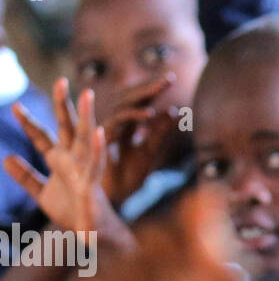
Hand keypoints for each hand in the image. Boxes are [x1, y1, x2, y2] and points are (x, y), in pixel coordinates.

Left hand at [4, 80, 131, 252]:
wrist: (92, 236)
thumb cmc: (72, 213)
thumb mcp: (41, 193)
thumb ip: (26, 176)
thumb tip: (6, 158)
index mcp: (61, 161)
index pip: (43, 137)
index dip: (29, 123)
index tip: (15, 106)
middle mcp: (74, 160)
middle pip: (67, 127)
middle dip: (63, 104)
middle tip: (60, 80)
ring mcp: (85, 170)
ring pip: (85, 138)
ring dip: (87, 117)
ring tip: (87, 95)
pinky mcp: (93, 185)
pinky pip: (96, 164)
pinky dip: (97, 148)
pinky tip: (98, 132)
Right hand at [101, 73, 182, 204]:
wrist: (111, 203)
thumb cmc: (126, 179)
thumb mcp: (148, 153)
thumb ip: (159, 133)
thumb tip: (175, 110)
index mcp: (124, 125)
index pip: (139, 101)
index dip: (153, 89)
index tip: (172, 78)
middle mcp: (113, 124)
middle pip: (129, 97)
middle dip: (149, 86)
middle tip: (169, 78)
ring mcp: (105, 130)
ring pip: (121, 104)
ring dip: (141, 95)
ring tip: (161, 88)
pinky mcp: (101, 141)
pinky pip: (117, 123)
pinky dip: (133, 116)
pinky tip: (151, 115)